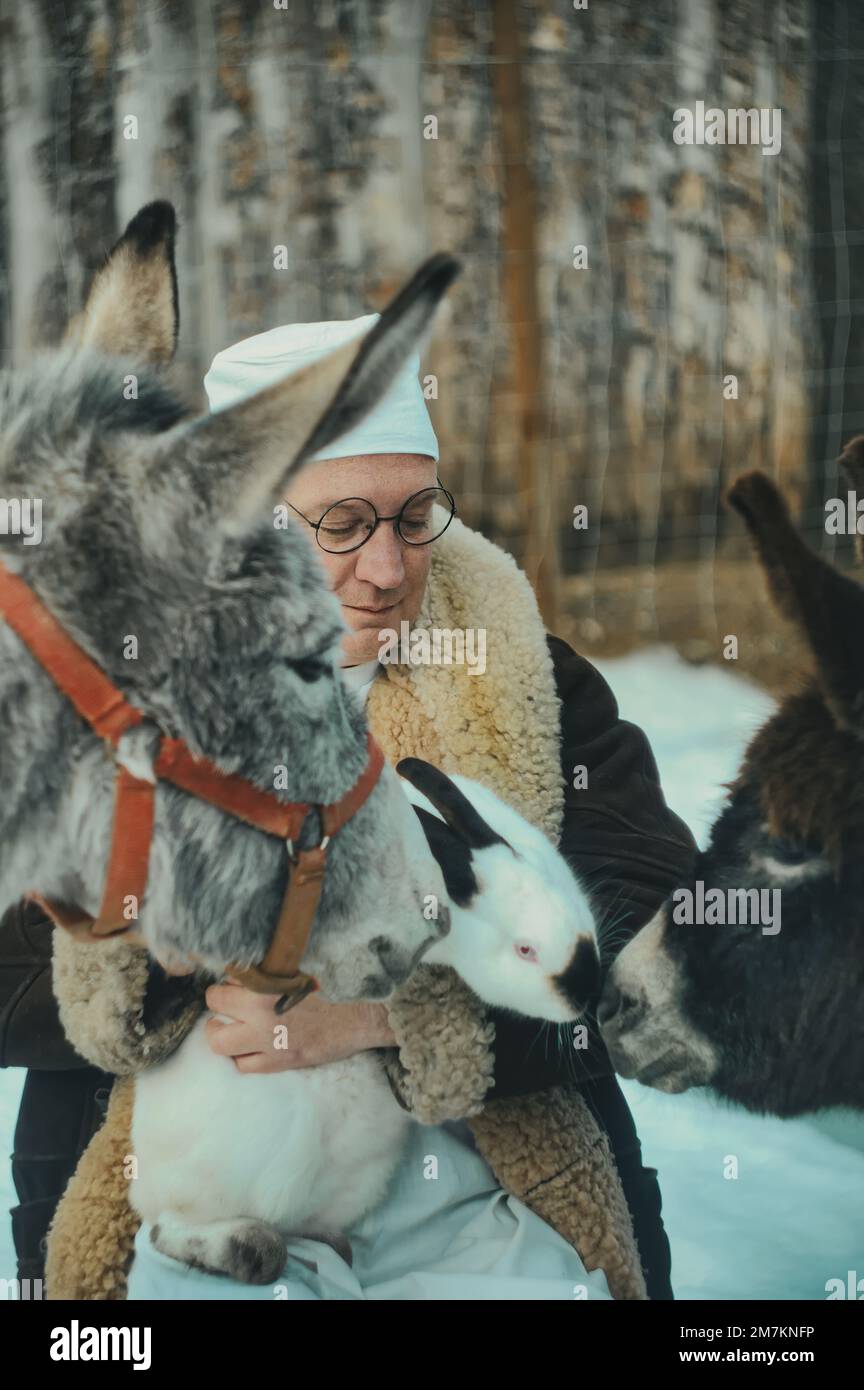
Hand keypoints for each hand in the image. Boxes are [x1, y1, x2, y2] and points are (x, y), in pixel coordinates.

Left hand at [204, 980, 396, 1073]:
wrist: (345, 1026)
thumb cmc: (317, 1000)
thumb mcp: (289, 979)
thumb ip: (260, 979)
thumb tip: (232, 977)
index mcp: (265, 991)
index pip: (224, 984)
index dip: (223, 985)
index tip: (230, 988)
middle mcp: (261, 1017)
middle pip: (214, 1008)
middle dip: (215, 1008)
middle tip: (223, 1010)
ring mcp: (266, 1043)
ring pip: (220, 1044)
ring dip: (220, 1035)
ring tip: (227, 1031)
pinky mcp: (274, 1063)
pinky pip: (241, 1065)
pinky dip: (240, 1058)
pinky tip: (247, 1049)